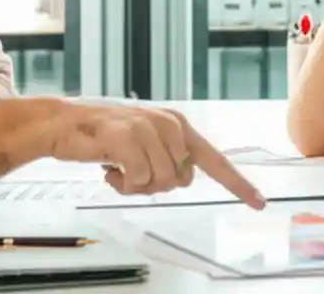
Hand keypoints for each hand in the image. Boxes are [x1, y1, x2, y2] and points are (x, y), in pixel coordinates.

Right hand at [48, 103, 265, 208]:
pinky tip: (107, 167)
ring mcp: (149, 128)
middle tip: (128, 170)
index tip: (259, 201)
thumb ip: (168, 159)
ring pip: (159, 183)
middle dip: (154, 185)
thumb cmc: (104, 137)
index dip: (237, 183)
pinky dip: (121, 183)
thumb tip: (179, 180)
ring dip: (134, 185)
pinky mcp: (128, 138)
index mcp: (178, 125)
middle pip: (179, 182)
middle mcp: (169, 124)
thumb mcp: (144, 144)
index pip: (214, 159)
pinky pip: (138, 181)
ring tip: (116, 165)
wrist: (64, 123)